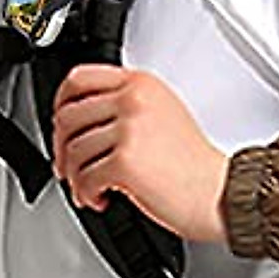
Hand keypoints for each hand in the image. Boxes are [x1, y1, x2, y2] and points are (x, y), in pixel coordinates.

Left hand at [52, 66, 229, 244]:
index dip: (59, 103)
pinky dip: (86, 194)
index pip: (79, 79)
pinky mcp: (125, 161)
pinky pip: (84, 178)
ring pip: (72, 151)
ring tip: (91, 188)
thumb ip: (125, 104)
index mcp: (140, 83)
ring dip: (76, 178)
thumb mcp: (162, 112)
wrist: (219, 192)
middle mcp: (133, 100)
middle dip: (61, 149)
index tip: (60, 124)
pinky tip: (101, 199)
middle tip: (69, 166)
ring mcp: (129, 128)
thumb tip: (83, 119)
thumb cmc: (194, 163)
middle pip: (68, 117)